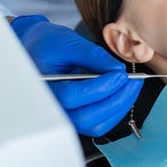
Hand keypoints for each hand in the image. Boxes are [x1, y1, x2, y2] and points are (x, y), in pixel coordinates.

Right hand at [11, 15, 140, 136]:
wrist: (34, 50)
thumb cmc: (46, 44)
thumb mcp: (67, 41)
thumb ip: (92, 55)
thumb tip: (116, 69)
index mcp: (44, 88)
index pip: (73, 95)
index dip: (101, 87)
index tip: (120, 73)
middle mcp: (53, 109)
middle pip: (87, 117)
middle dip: (116, 99)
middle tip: (133, 80)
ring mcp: (64, 117)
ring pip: (95, 124)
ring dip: (119, 106)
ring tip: (132, 85)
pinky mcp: (75, 117)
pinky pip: (97, 123)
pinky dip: (114, 110)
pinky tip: (122, 92)